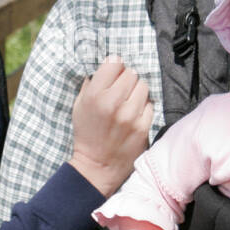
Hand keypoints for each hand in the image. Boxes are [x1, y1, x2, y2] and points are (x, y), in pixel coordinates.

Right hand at [69, 54, 152, 195]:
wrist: (98, 166)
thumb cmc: (87, 134)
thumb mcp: (79, 106)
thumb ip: (91, 84)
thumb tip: (107, 66)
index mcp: (94, 95)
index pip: (114, 62)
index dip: (114, 67)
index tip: (113, 75)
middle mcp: (113, 102)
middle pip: (131, 73)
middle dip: (126, 80)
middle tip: (121, 91)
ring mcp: (130, 115)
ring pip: (143, 86)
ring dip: (137, 91)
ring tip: (129, 102)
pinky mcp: (143, 127)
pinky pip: (150, 104)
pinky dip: (144, 106)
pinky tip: (135, 114)